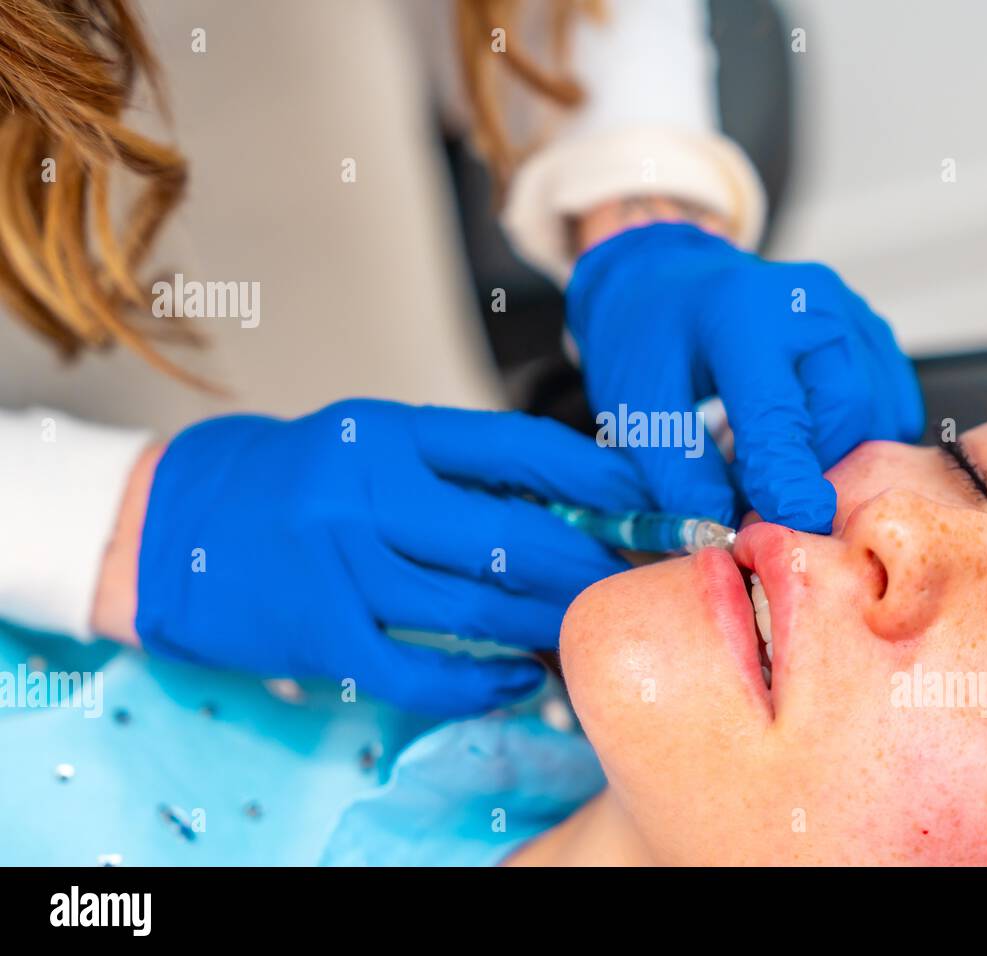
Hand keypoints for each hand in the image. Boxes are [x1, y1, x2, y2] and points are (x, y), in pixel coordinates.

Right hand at [116, 400, 649, 715]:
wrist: (166, 525)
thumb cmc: (288, 482)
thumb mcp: (369, 445)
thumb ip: (455, 468)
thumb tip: (564, 500)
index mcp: (389, 434)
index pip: (519, 447)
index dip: (595, 477)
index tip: (643, 502)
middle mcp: (370, 495)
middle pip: (513, 537)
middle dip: (588, 566)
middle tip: (630, 584)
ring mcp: (344, 568)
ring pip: (479, 608)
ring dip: (547, 627)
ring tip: (588, 633)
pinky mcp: (323, 635)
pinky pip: (423, 670)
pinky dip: (481, 684)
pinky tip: (516, 682)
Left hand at [566, 222, 924, 532]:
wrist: (672, 285)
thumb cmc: (649, 340)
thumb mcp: (639, 407)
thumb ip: (681, 472)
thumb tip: (726, 531)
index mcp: (743, 314)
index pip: (778, 412)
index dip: (789, 479)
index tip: (796, 525)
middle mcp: (809, 302)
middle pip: (844, 412)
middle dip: (813, 469)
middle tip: (765, 501)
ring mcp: (848, 312)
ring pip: (876, 411)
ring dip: (836, 457)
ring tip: (780, 468)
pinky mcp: (870, 331)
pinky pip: (888, 403)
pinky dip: (857, 438)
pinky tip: (811, 443)